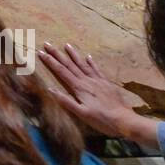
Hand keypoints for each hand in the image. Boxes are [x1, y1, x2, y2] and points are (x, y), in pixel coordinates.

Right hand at [38, 42, 154, 143]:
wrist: (124, 120)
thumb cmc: (101, 120)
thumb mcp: (81, 113)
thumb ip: (66, 101)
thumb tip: (50, 89)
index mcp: (79, 88)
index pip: (61, 72)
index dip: (50, 62)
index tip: (41, 53)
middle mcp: (87, 81)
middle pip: (70, 65)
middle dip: (57, 54)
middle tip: (48, 44)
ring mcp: (97, 81)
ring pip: (83, 64)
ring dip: (73, 54)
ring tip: (66, 45)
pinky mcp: (106, 83)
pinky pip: (97, 70)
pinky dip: (91, 62)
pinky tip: (88, 57)